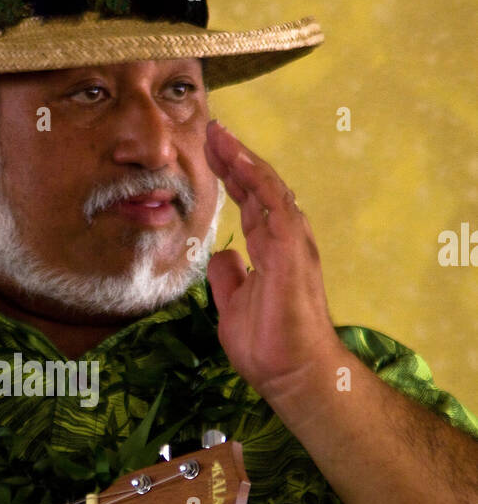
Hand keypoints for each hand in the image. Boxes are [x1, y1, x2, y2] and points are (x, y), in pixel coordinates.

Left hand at [203, 120, 341, 411]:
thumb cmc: (270, 347)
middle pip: (259, 187)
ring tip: (219, 134)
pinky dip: (258, 180)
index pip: (251, 202)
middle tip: (212, 129)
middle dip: (235, 157)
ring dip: (244, 159)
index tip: (210, 152)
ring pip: (269, 188)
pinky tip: (239, 161)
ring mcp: (291, 244)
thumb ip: (229, 279)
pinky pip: (276, 206)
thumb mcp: (233, 306)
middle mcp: (285, 240)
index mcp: (271, 250)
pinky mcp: (292, 252)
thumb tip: (222, 256)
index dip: (232, 176)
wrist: (292, 374)